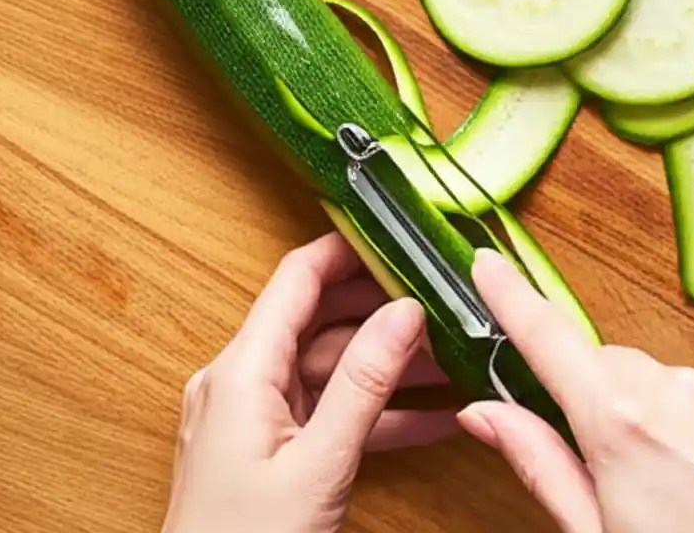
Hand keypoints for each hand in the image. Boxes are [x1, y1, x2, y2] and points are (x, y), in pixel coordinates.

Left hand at [162, 232, 457, 532]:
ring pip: (331, 371)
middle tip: (442, 300)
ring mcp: (253, 417)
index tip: (396, 233)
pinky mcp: (268, 448)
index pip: (296, 281)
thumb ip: (364, 383)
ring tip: (453, 361)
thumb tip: (404, 313)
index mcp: (240, 370)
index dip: (346, 250)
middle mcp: (240, 382)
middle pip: (320, 324)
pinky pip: (326, 413)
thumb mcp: (320, 462)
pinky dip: (374, 413)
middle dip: (384, 312)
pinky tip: (430, 419)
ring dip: (389, 367)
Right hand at [459, 249, 693, 532]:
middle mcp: (682, 394)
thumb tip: (486, 415)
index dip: (513, 299)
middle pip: (612, 368)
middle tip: (604, 469)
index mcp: (623, 425)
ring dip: (659, 422)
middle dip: (596, 401)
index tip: (488, 266)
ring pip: (671, 389)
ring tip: (678, 497)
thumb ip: (543, 466)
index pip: (550, 341)